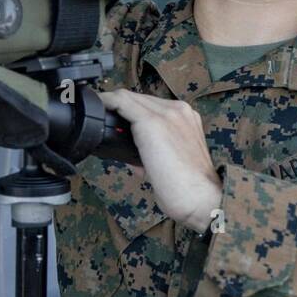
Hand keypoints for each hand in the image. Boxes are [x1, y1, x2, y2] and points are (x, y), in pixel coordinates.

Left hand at [96, 90, 222, 233]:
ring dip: (112, 104)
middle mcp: (179, 111)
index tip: (118, 120)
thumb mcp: (173, 164)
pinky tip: (97, 108)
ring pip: (129, 98)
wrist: (200, 198)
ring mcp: (166, 114)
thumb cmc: (189, 188)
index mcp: (187, 119)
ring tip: (96, 112)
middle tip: (102, 116)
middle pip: (140, 99)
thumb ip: (155, 154)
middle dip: (120, 107)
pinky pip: (122, 102)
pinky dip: (107, 103)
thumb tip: (135, 160)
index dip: (132, 112)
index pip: (152, 106)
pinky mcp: (151, 122)